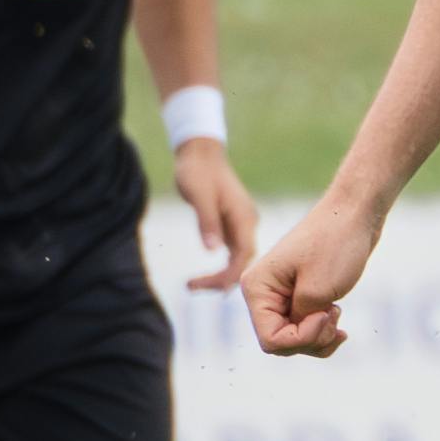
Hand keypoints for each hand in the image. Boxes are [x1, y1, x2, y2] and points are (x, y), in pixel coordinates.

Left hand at [170, 139, 260, 290]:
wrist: (200, 153)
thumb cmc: (198, 172)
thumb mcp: (199, 197)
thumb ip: (207, 223)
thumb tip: (213, 251)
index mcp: (244, 217)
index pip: (243, 256)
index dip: (228, 275)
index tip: (205, 286)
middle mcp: (247, 222)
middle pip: (244, 261)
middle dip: (222, 280)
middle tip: (192, 288)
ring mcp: (242, 223)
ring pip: (239, 258)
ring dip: (222, 274)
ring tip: (194, 285)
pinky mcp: (233, 223)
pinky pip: (233, 251)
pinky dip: (222, 265)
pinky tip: (206, 274)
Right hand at [243, 192, 381, 358]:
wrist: (355, 212)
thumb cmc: (336, 244)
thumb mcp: (318, 291)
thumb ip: (301, 322)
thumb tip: (294, 338)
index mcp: (256, 287)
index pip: (270, 340)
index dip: (302, 338)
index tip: (326, 315)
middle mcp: (263, 292)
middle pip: (280, 341)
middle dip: (311, 339)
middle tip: (335, 316)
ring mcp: (281, 293)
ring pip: (294, 338)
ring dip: (319, 337)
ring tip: (338, 316)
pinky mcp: (299, 294)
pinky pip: (305, 327)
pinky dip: (322, 331)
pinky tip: (340, 327)